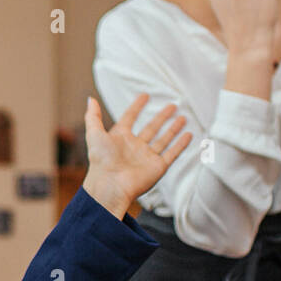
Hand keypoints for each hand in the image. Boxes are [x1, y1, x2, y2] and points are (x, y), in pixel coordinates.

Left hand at [83, 93, 191, 217]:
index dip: (137, 107)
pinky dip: (181, 144)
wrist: (110, 185)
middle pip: (151, 128)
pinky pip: (172, 153)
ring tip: (183, 117)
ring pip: (164, 139)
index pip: (130, 117)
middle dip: (162, 117)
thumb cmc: (100, 161)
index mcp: (120, 138)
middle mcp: (135, 146)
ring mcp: (147, 157)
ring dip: (173, 128)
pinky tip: (189, 134)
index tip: (145, 96)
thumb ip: (93, 116)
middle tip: (172, 105)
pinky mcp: (158, 167)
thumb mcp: (94, 134)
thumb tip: (91, 99)